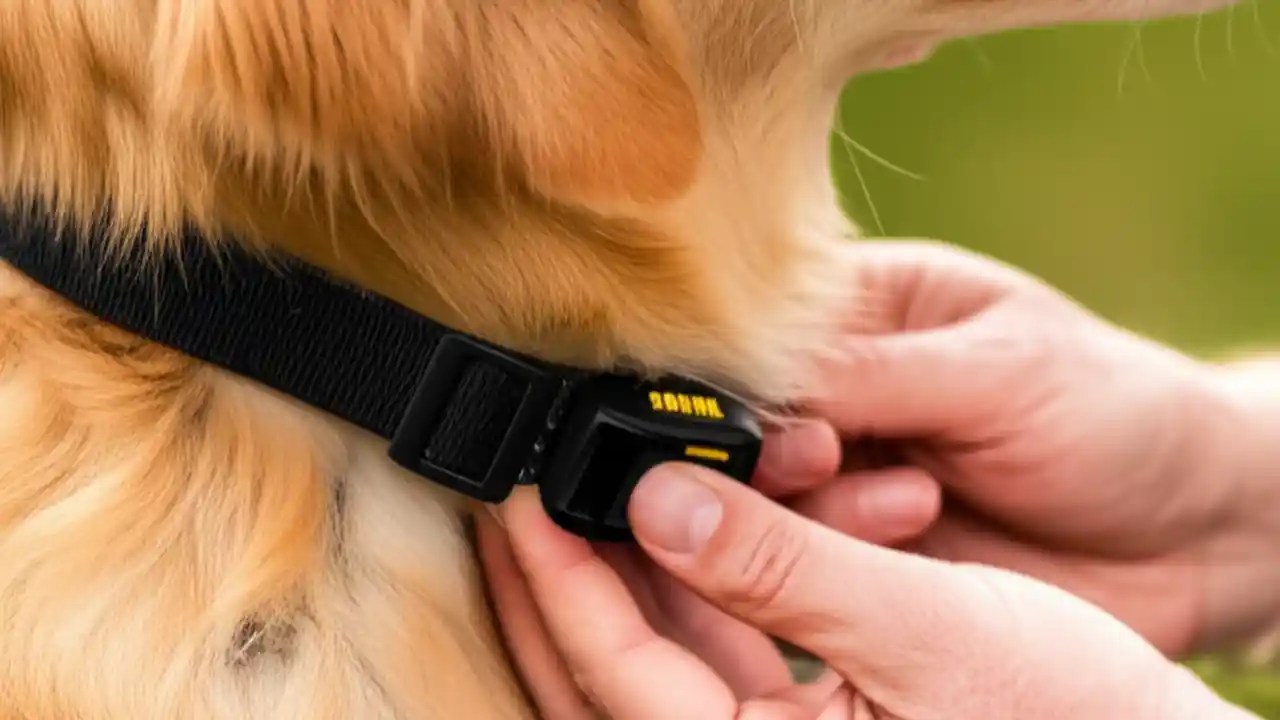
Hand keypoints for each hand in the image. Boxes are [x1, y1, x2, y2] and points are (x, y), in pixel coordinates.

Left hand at [478, 465, 1248, 719]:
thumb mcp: (924, 630)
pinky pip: (710, 653)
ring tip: (587, 486)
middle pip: (606, 677)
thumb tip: (659, 505)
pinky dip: (689, 587)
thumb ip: (784, 571)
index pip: (614, 675)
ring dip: (622, 577)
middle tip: (518, 491)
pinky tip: (679, 518)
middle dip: (556, 585)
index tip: (518, 494)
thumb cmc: (1065, 711)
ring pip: (653, 659)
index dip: (556, 581)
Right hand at [759, 241, 1279, 654]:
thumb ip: (874, 375)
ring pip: (773, 488)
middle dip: (773, 441)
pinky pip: (810, 550)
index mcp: (869, 308)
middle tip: (818, 457)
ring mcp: (854, 469)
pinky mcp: (868, 548)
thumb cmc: (1114, 412)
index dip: (740, 364)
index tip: (743, 404)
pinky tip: (917, 523)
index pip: (762, 325)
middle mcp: (846, 389)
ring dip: (819, 498)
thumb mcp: (1000, 369)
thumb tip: (747, 384)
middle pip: (751, 413)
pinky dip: (840, 547)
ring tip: (914, 499)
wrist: (1200, 533)